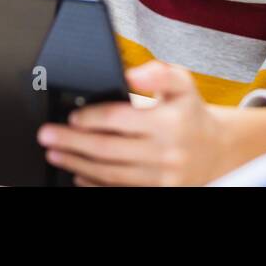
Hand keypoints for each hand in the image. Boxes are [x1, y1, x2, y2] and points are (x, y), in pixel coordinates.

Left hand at [37, 61, 265, 185]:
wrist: (218, 152)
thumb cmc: (191, 114)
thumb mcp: (183, 84)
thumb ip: (160, 73)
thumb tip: (131, 73)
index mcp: (169, 122)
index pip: (120, 120)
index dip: (92, 118)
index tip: (72, 116)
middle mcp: (166, 153)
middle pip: (108, 149)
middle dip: (72, 142)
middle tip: (47, 135)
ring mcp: (162, 178)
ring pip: (110, 173)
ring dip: (77, 164)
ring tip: (54, 153)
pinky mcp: (159, 192)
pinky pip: (120, 190)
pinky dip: (96, 184)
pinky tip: (78, 174)